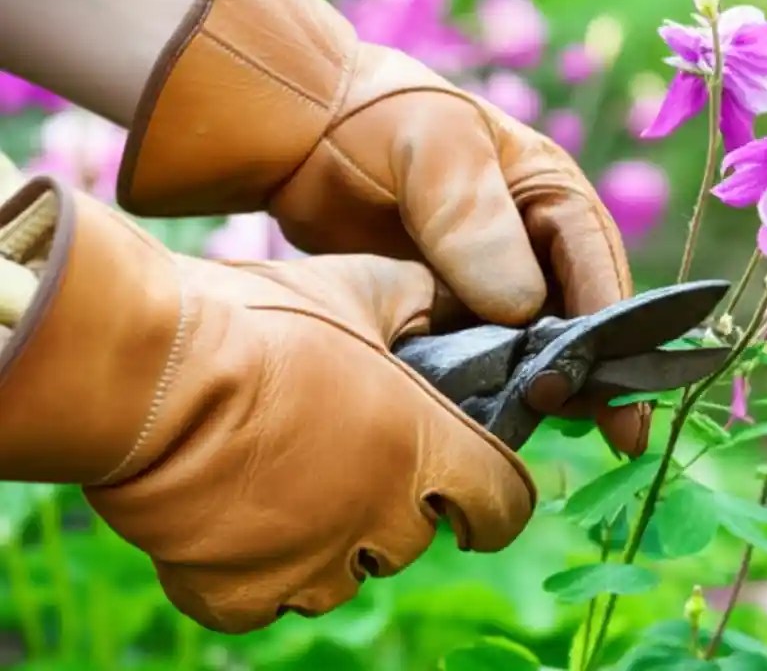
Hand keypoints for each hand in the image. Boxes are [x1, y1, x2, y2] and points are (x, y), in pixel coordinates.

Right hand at [0, 178, 533, 632]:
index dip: (494, 497)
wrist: (140, 370)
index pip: (502, 504)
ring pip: (342, 576)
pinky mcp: (240, 594)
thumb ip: (421, 300)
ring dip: (325, 542)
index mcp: (423, 449)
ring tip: (277, 480)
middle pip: (412, 536)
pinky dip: (253, 573)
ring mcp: (310, 566)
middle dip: (389, 504)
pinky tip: (230, 520)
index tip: (473, 489)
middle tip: (337, 453)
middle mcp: (379, 519)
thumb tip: (457, 298)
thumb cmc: (254, 324)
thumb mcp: (355, 288)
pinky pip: (267, 601)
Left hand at [114, 0, 648, 455]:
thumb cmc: (376, 121)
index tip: (619, 388)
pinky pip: (487, 357)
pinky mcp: (455, 313)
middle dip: (595, 371)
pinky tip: (499, 426)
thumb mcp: (434, 152)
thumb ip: (475, 219)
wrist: (302, 134)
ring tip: (561, 434)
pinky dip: (497, 388)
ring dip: (552, 387)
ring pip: (538, 345)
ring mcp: (495, 282)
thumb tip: (523, 309)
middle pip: (581, 316)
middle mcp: (536, 244)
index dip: (614, 330)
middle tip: (614, 434)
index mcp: (552, 194)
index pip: (597, 267)